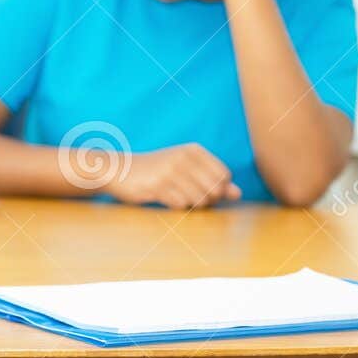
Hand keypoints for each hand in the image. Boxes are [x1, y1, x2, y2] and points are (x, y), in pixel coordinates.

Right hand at [108, 144, 241, 208]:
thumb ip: (212, 179)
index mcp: (193, 150)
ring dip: (191, 206)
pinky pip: (180, 205)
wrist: (120, 170)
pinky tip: (166, 199)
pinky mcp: (157, 186)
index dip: (220, 190)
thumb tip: (238, 194)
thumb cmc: (157, 171)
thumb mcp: (185, 169)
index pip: (224, 175)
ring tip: (178, 198)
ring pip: (199, 200)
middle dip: (208, 201)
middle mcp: (184, 157)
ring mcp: (170, 171)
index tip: (206, 192)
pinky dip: (176, 207)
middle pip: (215, 189)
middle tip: (192, 199)